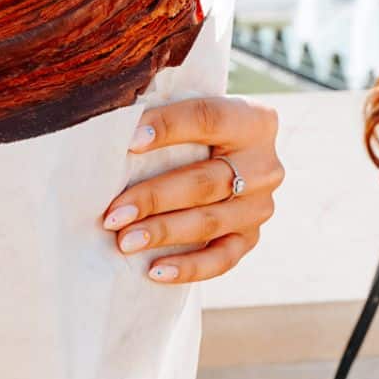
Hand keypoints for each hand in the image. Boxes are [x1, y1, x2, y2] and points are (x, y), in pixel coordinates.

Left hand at [100, 96, 282, 283]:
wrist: (220, 155)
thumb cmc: (189, 129)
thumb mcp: (187, 107)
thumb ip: (163, 110)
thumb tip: (115, 125)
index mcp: (253, 120)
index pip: (208, 119)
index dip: (169, 128)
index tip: (129, 141)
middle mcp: (264, 164)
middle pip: (207, 181)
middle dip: (155, 198)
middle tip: (114, 214)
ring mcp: (260, 205)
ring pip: (211, 222)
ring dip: (164, 232)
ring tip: (125, 241)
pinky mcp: (250, 237)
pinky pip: (222, 258)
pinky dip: (189, 267)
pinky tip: (155, 271)